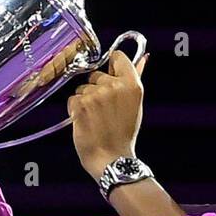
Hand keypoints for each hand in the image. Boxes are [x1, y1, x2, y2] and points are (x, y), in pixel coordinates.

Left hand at [69, 50, 148, 179]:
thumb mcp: (135, 105)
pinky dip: (75, 110)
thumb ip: (135, 78)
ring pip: (82, 88)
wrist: (112, 159)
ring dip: (85, 101)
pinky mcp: (81, 104)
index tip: (110, 77)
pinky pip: (72, 99)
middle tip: (104, 110)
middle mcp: (115, 86)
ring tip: (95, 119)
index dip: (112, 66)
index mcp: (132, 85)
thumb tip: (143, 57)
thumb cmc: (124, 134)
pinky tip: (86, 122)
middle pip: (96, 74)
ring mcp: (96, 95)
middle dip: (96, 88)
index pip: (117, 57)